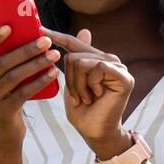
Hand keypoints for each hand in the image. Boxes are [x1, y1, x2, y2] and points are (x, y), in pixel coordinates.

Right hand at [0, 26, 61, 150]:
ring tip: (54, 54)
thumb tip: (27, 35)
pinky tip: (53, 73)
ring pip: (14, 76)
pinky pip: (23, 93)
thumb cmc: (7, 100)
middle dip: (26, 49)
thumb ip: (6, 64)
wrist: (5, 136)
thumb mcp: (0, 82)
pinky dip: (40, 81)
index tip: (9, 27)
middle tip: (45, 40)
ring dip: (36, 63)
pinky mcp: (3, 112)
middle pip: (2, 62)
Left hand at [42, 27, 133, 152]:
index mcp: (95, 59)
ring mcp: (118, 67)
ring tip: (88, 98)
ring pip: (81, 61)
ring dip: (78, 85)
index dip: (56, 36)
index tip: (39, 29)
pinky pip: (96, 67)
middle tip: (80, 97)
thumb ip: (75, 60)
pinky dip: (90, 84)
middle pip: (73, 55)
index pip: (74, 44)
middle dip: (69, 80)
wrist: (95, 133)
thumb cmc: (82, 111)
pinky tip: (97, 95)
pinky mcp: (124, 76)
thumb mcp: (72, 83)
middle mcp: (108, 59)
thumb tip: (85, 30)